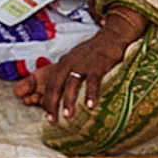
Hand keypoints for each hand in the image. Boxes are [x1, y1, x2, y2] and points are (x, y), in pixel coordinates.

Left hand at [14, 19, 135, 123]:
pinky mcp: (98, 64)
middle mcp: (69, 64)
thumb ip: (68, 77)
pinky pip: (93, 81)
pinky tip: (91, 106)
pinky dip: (91, 93)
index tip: (48, 118)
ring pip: (72, 83)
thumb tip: (61, 98)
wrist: (111, 37)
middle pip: (56, 85)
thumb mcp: (75, 62)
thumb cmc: (93, 54)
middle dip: (52, 103)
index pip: (50, 85)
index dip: (47, 102)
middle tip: (52, 121)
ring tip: (68, 116)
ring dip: (69, 100)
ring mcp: (83, 64)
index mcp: (62, 65)